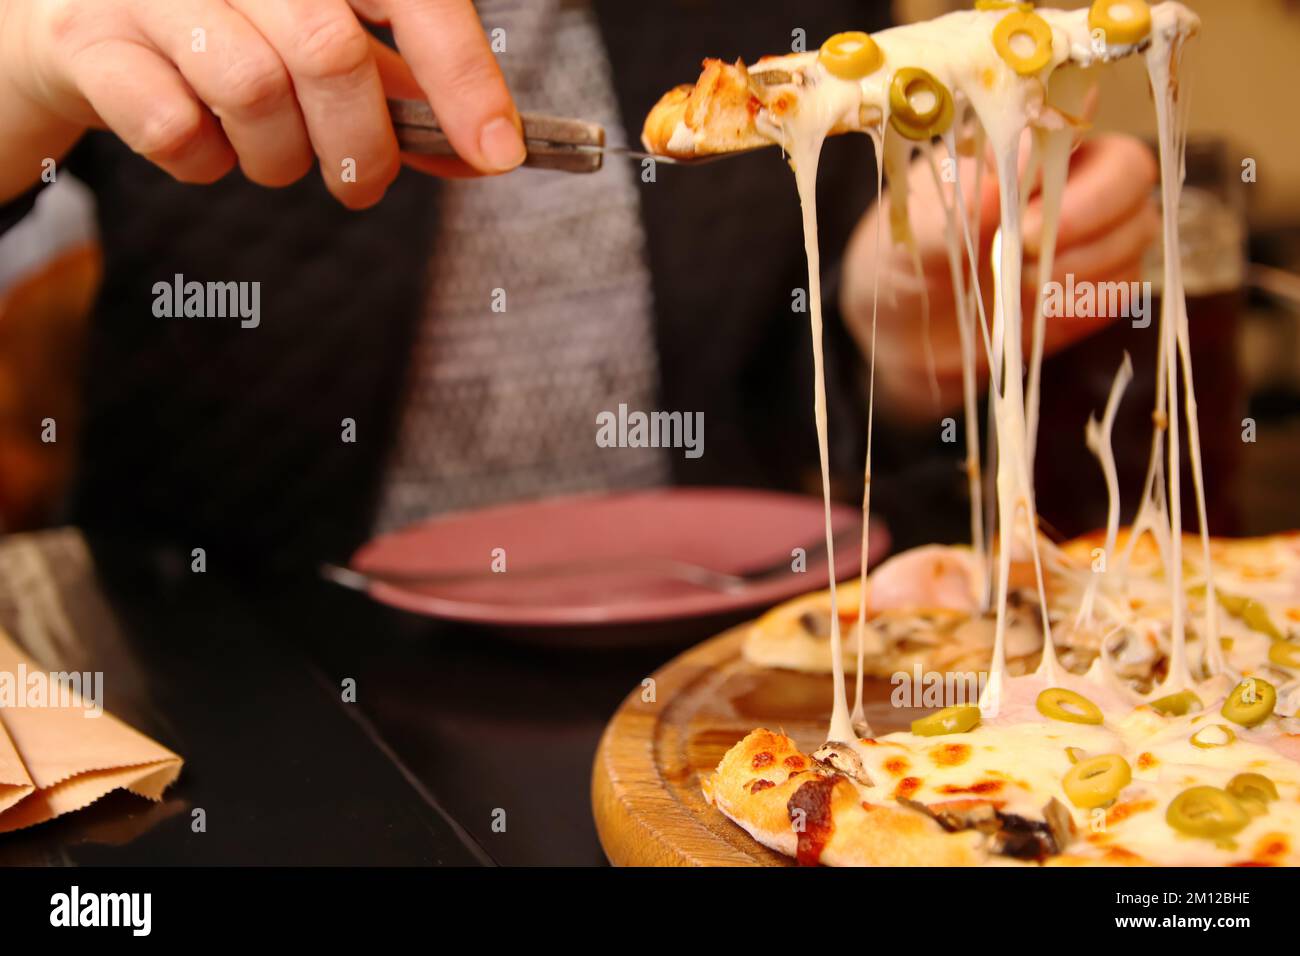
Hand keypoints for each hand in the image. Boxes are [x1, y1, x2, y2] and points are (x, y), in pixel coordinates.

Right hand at [0, 0, 524, 206]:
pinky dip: (202, 162)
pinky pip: (171, 127)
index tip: (499, 154)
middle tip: (361, 183)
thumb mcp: (321, 41)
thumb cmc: (226, 31)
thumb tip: (488, 149)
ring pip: (251, 90)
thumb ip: (402, 88)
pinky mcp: (85, 36)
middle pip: (329, 52)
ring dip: (278, 158)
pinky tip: (199, 144)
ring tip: (269, 153)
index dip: (463, 75)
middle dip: (362, 147)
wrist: (76, 19)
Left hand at [840, 132, 1158, 421]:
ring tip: (1017, 284)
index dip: (1074, 145)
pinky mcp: (1096, 288)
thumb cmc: (908, 261)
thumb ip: (961, 207)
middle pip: (1131, 172)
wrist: (905, 334)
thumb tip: (1005, 176)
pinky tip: (1038, 308)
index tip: (1027, 192)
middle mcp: (1071, 181)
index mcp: (1025, 146)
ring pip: (1136, 231)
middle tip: (1023, 246)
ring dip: (1082, 262)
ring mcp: (1093, 234)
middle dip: (1086, 213)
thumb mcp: (918, 232)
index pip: (1080, 118)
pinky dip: (1085, 300)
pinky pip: (1124, 285)